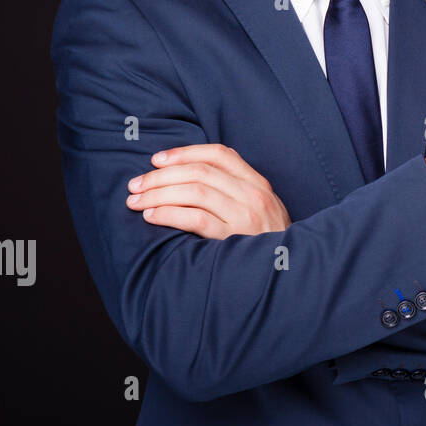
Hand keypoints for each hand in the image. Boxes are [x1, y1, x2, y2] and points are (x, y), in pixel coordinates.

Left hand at [126, 143, 291, 238]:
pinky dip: (169, 214)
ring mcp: (245, 216)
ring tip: (135, 201)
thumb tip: (188, 176)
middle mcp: (253, 195)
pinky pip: (196, 219)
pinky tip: (151, 216)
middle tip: (135, 185)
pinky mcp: (233, 239)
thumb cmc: (266, 240)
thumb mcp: (261, 208)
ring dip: (158, 193)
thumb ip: (236, 190)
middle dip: (161, 176)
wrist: (290, 273)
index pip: (219, 154)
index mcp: (258, 183)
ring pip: (195, 192)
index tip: (156, 160)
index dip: (184, 153)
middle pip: (200, 172)